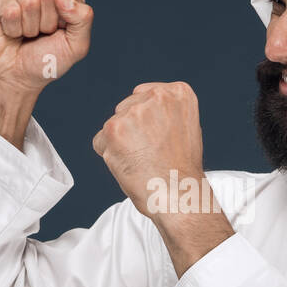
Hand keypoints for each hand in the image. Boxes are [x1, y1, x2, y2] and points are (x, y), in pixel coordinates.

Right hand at [0, 0, 92, 97]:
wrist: (16, 78)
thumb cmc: (46, 63)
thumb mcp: (76, 46)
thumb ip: (83, 18)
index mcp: (65, 5)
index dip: (67, 13)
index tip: (61, 29)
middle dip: (47, 22)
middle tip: (41, 36)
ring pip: (29, 1)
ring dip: (29, 27)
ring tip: (26, 37)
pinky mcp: (2, 2)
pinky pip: (10, 8)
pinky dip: (12, 28)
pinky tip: (12, 34)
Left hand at [92, 81, 205, 217]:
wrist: (179, 194)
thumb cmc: (182, 169)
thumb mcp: (186, 127)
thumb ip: (164, 111)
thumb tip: (141, 109)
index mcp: (178, 92)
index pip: (144, 95)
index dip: (147, 121)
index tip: (158, 138)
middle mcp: (156, 96)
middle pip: (127, 107)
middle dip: (132, 129)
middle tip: (151, 152)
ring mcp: (133, 112)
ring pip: (113, 125)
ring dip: (121, 143)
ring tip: (143, 160)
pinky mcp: (114, 129)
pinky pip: (100, 141)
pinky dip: (109, 155)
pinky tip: (130, 165)